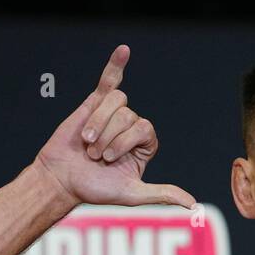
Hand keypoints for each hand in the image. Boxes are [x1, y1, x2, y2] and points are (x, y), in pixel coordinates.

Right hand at [33, 45, 196, 209]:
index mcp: (144, 145)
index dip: (125, 142)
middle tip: (95, 156)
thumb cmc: (95, 188)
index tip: (109, 160)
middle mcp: (131, 127)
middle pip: (129, 115)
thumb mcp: (132, 194)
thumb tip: (193, 204)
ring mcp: (113, 114)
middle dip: (109, 137)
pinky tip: (124, 51)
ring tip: (87, 142)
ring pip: (116, 102)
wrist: (61, 179)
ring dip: (99, 123)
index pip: (145, 129)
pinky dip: (116, 64)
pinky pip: (109, 80)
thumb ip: (162, 194)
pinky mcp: (93, 103)